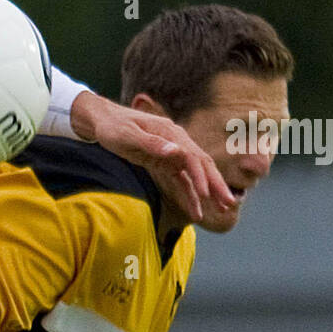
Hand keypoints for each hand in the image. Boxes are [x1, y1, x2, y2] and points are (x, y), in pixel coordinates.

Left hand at [70, 92, 233, 221]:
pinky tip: (196, 210)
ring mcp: (172, 153)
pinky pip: (181, 180)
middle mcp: (177, 143)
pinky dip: (190, 194)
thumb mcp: (127, 135)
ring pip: (195, 174)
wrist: (102, 121)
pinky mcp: (164, 162)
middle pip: (202, 165)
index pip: (192, 157)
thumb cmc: (113, 127)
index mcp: (171, 133)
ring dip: (208, 192)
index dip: (201, 176)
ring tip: (222, 210)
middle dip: (216, 185)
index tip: (207, 194)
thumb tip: (177, 151)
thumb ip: (151, 144)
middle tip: (229, 204)